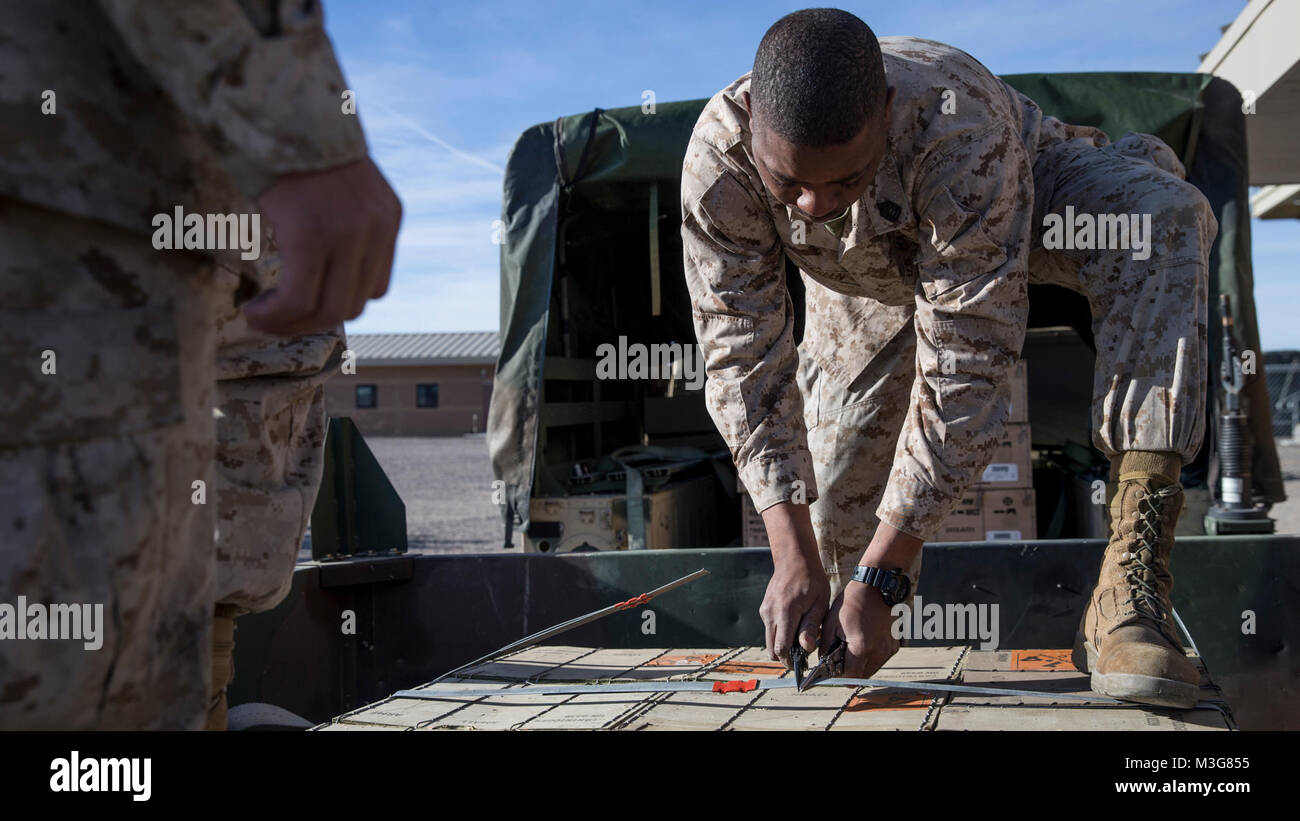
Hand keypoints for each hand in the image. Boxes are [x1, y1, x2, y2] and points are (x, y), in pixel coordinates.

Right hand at [245, 158, 401, 335]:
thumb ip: (344, 223)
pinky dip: (276, 316)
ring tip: (261, 316)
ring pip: (327, 309)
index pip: (375, 286)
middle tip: (274, 317)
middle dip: (311, 320)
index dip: (336, 300)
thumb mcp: (338, 185)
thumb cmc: (293, 143)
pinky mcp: (312, 234)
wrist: (272, 103)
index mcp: (387, 216)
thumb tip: (323, 271)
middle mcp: (375, 226)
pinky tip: (255, 311)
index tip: (302, 301)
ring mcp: (347, 231)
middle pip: (352, 304)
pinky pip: (299, 298)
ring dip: (290, 323)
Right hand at [760, 551, 828, 667]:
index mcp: (785, 613)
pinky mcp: (764, 609)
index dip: (790, 662)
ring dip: (782, 645)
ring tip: (801, 640)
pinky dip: (780, 634)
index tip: (802, 666)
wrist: (794, 559)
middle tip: (803, 657)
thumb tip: (806, 648)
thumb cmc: (811, 580)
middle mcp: (770, 614)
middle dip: (786, 657)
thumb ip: (811, 626)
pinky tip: (795, 627)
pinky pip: (770, 629)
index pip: (781, 648)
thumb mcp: (819, 603)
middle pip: (772, 649)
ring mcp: (765, 611)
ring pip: (769, 640)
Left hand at [821, 582, 899, 677]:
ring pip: (871, 669)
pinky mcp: (894, 645)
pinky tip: (864, 640)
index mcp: (861, 648)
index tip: (831, 668)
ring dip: (860, 664)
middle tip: (840, 656)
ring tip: (852, 645)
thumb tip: (823, 663)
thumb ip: (826, 647)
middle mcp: (878, 652)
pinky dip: (871, 656)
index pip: (849, 677)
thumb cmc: (852, 602)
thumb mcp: (831, 623)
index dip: (838, 676)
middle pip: (861, 676)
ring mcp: (888, 650)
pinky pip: (880, 659)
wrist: (877, 587)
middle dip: (849, 671)